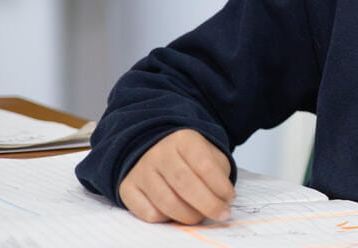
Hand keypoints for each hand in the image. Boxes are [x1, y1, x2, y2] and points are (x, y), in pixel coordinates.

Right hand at [118, 128, 234, 224]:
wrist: (152, 147)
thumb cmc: (187, 156)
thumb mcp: (209, 153)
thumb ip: (218, 173)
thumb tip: (221, 200)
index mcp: (183, 140)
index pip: (205, 166)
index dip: (220, 187)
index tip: (230, 199)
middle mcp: (159, 153)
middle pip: (185, 184)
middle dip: (208, 205)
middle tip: (221, 214)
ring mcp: (140, 171)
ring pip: (167, 202)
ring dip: (189, 215)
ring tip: (200, 215)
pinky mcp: (127, 188)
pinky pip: (149, 213)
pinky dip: (166, 219)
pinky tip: (175, 213)